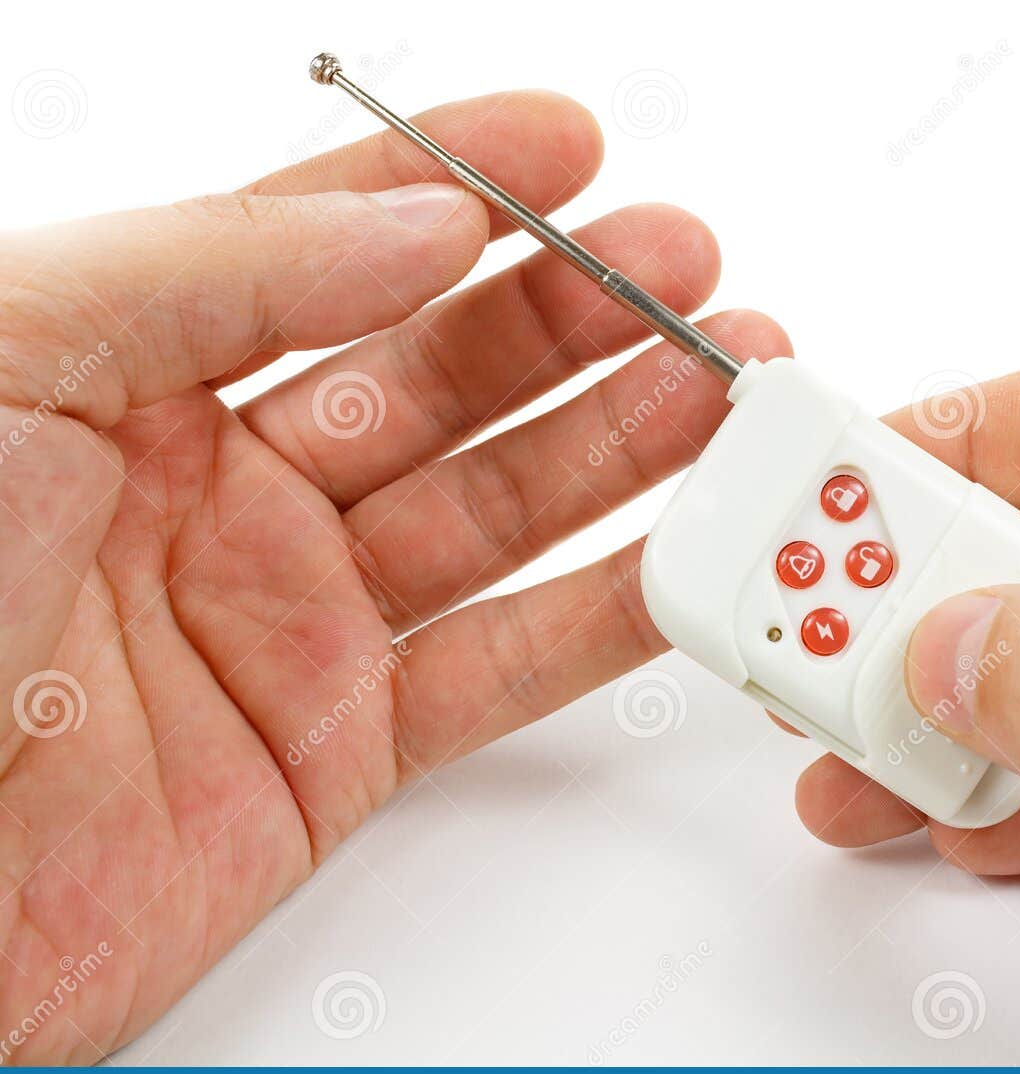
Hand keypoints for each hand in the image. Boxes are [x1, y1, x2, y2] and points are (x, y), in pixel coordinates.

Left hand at [0, 91, 785, 1063]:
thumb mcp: (4, 360)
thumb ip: (214, 268)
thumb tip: (409, 226)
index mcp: (120, 376)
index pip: (319, 247)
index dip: (456, 187)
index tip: (569, 148)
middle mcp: (213, 493)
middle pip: (437, 377)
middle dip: (573, 314)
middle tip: (682, 273)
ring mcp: (282, 622)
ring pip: (493, 514)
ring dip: (620, 448)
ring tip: (722, 390)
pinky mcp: (331, 752)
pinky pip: (498, 670)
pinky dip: (605, 619)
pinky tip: (680, 559)